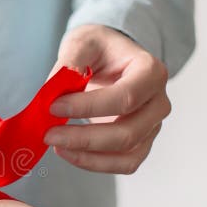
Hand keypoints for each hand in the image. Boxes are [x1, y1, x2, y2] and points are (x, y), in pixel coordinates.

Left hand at [44, 25, 170, 173]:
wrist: (113, 59)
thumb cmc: (100, 49)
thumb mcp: (83, 43)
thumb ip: (70, 63)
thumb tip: (54, 91)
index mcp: (151, 72)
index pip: (125, 97)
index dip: (88, 107)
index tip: (54, 107)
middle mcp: (158, 102)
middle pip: (128, 133)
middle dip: (83, 138)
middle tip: (48, 134)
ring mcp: (152, 126)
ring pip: (127, 155)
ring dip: (87, 155)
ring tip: (55, 144)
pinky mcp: (141, 143)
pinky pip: (122, 164)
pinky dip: (93, 163)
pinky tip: (69, 151)